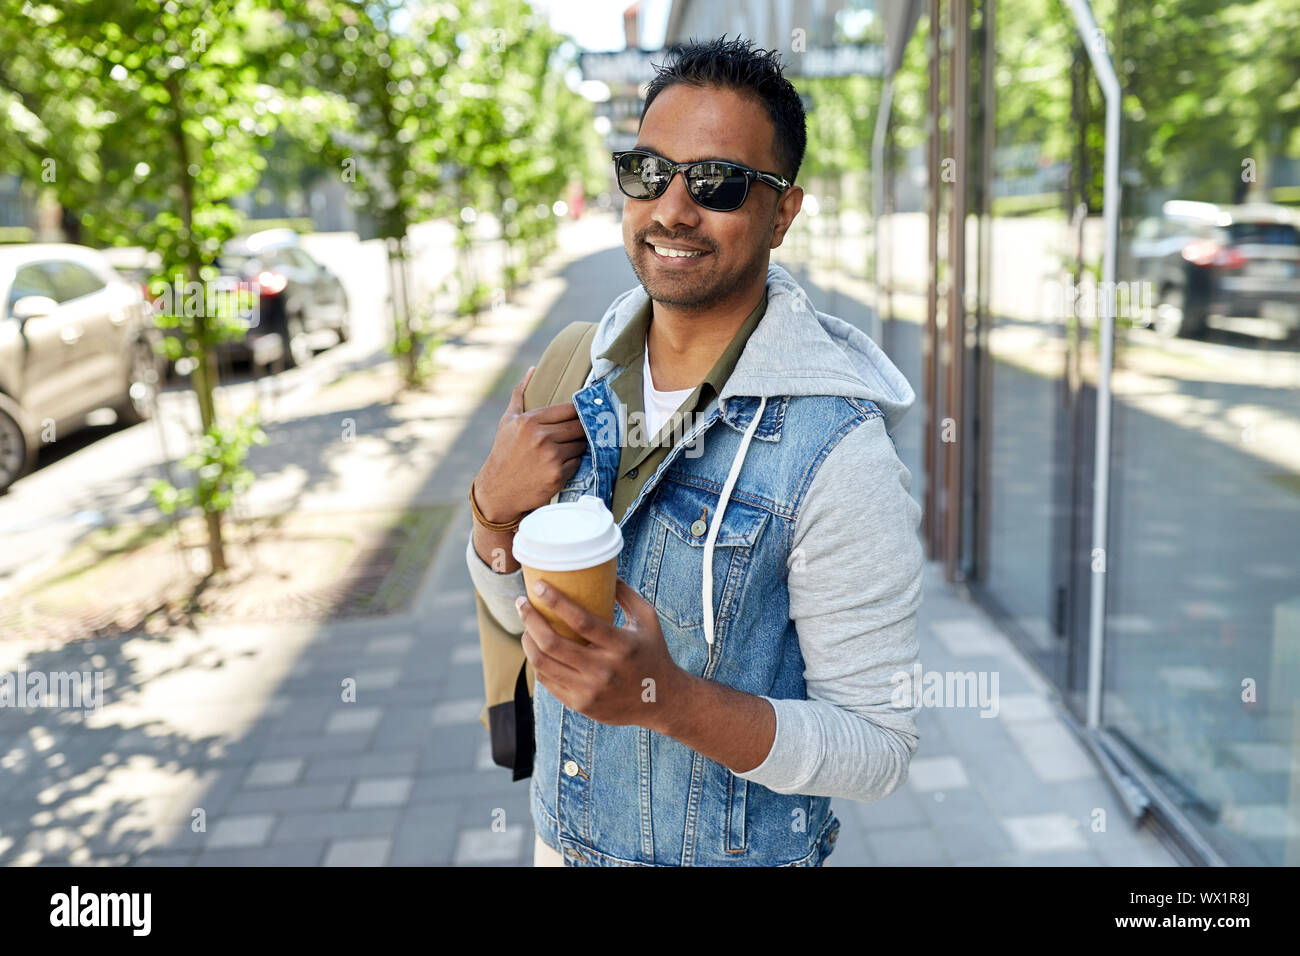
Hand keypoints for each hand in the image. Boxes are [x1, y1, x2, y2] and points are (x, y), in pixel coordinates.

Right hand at [474, 366, 588, 521]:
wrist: (498, 490)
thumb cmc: (504, 452)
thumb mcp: (507, 421)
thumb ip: (520, 394)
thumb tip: (533, 370)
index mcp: (530, 421)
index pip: (569, 409)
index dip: (580, 410)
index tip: (586, 411)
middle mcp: (541, 437)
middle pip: (579, 426)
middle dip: (583, 429)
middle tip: (583, 431)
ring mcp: (551, 457)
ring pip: (581, 444)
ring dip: (580, 446)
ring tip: (568, 448)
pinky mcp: (558, 475)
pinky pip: (578, 463)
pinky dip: (574, 463)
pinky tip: (562, 463)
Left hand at [516, 577, 685, 730]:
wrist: (661, 701)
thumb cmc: (653, 653)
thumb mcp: (648, 620)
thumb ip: (626, 595)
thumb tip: (603, 571)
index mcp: (621, 646)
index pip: (581, 621)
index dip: (556, 602)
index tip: (538, 586)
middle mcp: (603, 670)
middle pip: (553, 643)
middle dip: (530, 619)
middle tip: (521, 603)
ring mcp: (589, 691)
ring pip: (543, 664)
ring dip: (528, 641)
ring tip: (526, 626)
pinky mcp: (580, 704)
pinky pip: (547, 681)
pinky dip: (537, 661)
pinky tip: (536, 648)